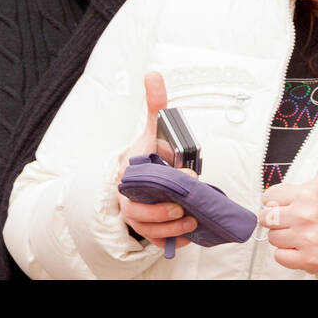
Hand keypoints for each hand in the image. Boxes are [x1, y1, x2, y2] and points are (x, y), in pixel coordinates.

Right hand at [117, 72, 197, 249]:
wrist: (135, 174)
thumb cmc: (148, 154)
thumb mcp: (153, 129)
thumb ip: (156, 105)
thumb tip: (153, 74)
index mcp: (129, 169)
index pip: (139, 179)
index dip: (163, 182)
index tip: (188, 178)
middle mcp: (127, 194)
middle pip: (138, 211)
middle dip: (163, 213)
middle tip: (186, 208)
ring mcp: (133, 212)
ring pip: (144, 228)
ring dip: (168, 229)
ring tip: (190, 222)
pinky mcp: (143, 226)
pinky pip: (151, 240)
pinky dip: (168, 242)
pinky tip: (184, 238)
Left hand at [260, 119, 317, 275]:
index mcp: (309, 192)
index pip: (269, 196)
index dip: (279, 199)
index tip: (294, 201)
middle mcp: (306, 215)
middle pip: (266, 217)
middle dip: (278, 218)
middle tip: (297, 217)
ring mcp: (307, 239)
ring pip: (272, 237)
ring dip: (284, 236)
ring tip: (302, 231)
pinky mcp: (308, 260)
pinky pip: (279, 257)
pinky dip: (288, 254)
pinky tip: (304, 245)